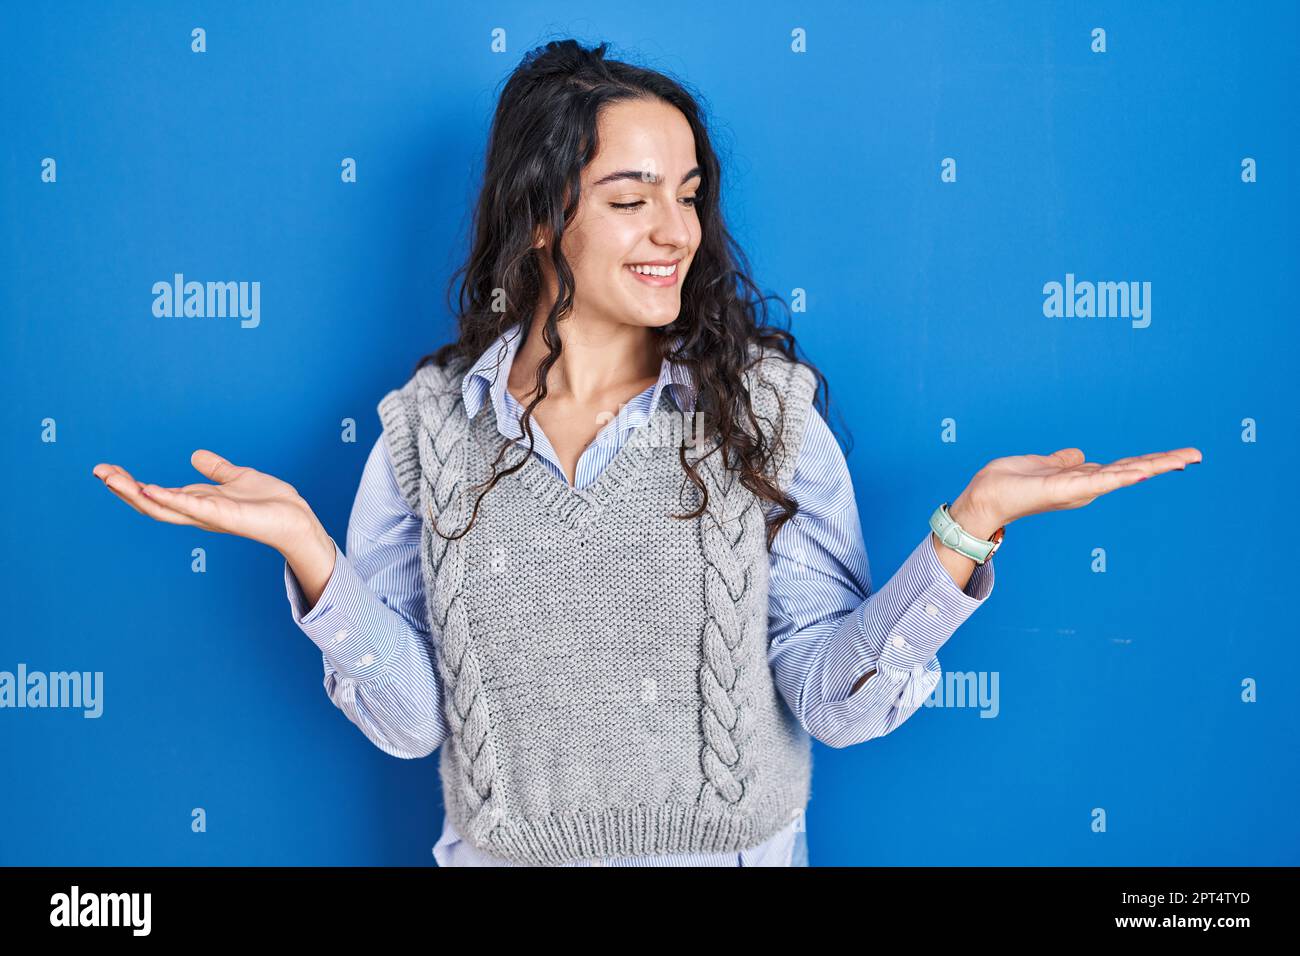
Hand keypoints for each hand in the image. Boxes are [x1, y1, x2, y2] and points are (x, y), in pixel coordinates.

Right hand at [91, 449, 327, 557]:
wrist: (297, 519)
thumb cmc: (270, 504)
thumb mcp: (237, 478)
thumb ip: (216, 470)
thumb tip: (194, 455)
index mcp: (198, 503)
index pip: (156, 494)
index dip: (131, 483)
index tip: (109, 469)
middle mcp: (198, 513)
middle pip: (151, 502)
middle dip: (123, 488)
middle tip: (98, 472)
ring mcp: (209, 516)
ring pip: (164, 507)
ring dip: (136, 493)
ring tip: (111, 478)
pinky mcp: (226, 517)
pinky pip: (193, 509)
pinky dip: (171, 499)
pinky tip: (150, 489)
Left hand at [954, 446, 1202, 532]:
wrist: (983, 499)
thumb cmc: (1008, 484)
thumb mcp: (1041, 466)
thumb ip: (1063, 462)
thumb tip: (1080, 456)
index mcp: (1081, 478)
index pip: (1123, 467)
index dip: (1151, 460)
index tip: (1181, 455)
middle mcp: (1085, 487)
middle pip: (1132, 470)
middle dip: (1164, 463)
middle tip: (1197, 455)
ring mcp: (1078, 490)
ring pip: (1122, 475)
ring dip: (1153, 466)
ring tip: (1183, 459)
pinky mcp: (1065, 490)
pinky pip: (1098, 481)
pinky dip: (1120, 477)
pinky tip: (1142, 471)